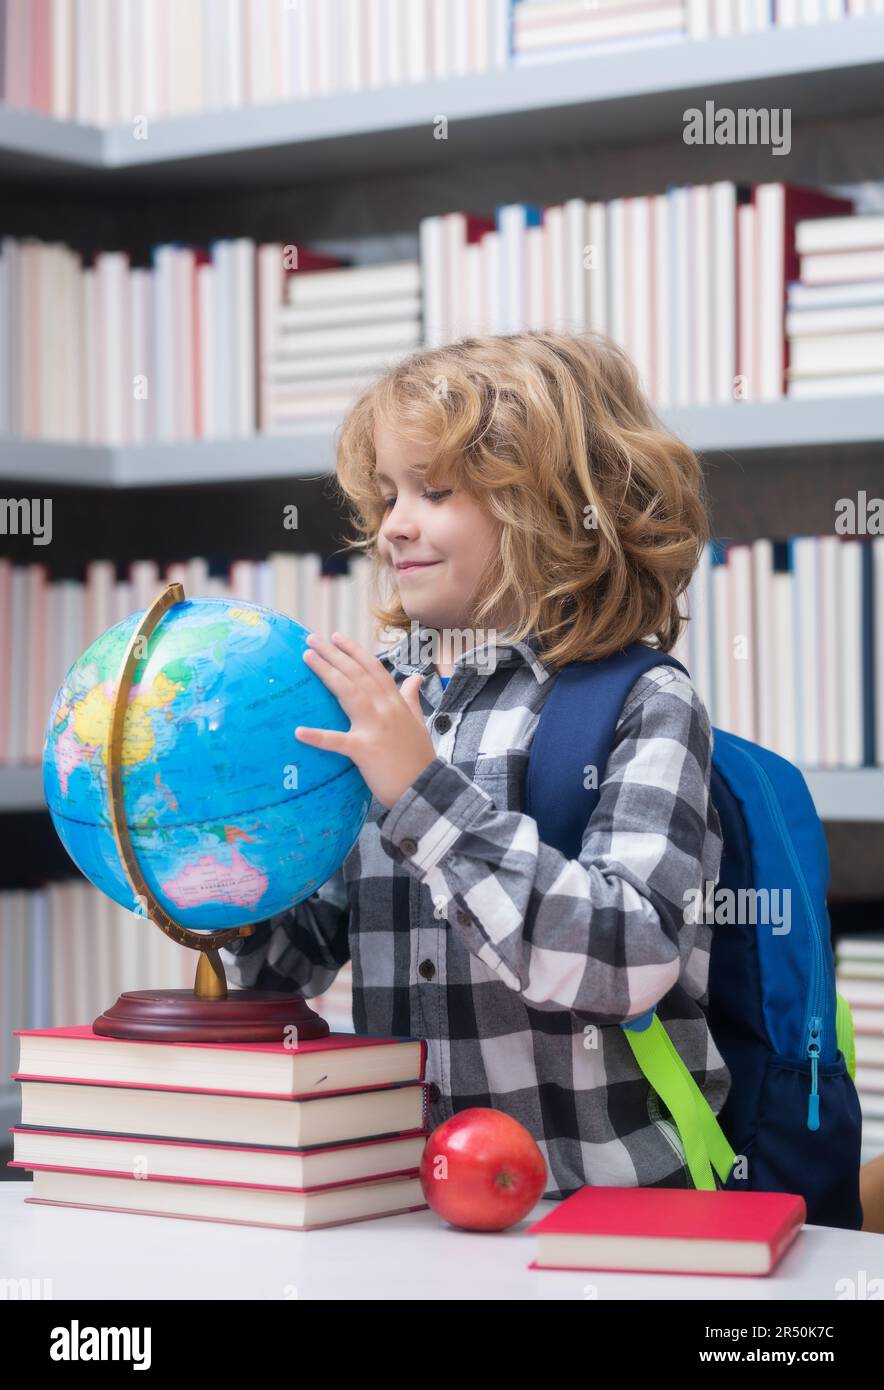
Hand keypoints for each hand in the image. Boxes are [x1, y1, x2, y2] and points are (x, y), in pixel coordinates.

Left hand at [294, 631, 437, 810]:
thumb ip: (412, 699)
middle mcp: (386, 709)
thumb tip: (416, 678)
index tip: (336, 637)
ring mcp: (375, 727)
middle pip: (356, 674)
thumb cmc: (419, 759)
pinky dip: (318, 737)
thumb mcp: (418, 723)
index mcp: (396, 703)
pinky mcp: (365, 750)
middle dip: (334, 654)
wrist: (427, 788)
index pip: (373, 669)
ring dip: (327, 672)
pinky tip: (299, 731)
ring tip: (307, 656)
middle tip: (312, 639)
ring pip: (348, 692)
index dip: (354, 651)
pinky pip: (338, 742)